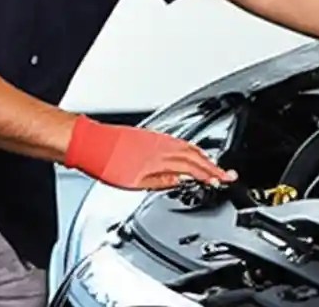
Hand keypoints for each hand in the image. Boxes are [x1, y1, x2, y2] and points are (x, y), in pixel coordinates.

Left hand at [63, 115, 236, 189]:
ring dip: (203, 156)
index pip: (193, 168)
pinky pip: (178, 141)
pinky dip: (189, 148)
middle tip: (227, 173)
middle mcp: (162, 146)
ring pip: (187, 147)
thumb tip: (179, 182)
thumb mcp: (134, 183)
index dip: (210, 174)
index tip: (223, 180)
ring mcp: (157, 139)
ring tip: (213, 164)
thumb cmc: (107, 163)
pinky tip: (189, 151)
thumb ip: (160, 182)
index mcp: (161, 159)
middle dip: (213, 165)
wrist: (91, 144)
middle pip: (195, 156)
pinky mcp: (150, 136)